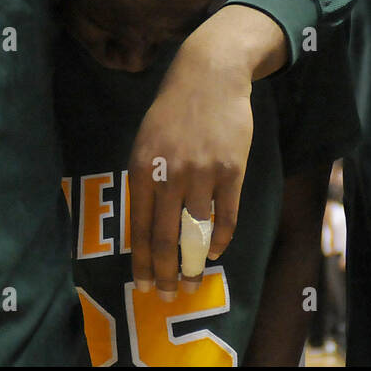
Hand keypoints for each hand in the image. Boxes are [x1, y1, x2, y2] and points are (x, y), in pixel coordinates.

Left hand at [127, 4, 288, 299]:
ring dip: (194, 262)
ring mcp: (202, 173)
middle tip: (169, 294)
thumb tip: (144, 227)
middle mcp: (170, 174)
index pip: (140, 227)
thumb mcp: (145, 142)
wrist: (208, 76)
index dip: (143, 261)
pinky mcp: (231, 170)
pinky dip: (220, 238)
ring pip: (196, 231)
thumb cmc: (173, 111)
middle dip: (166, 271)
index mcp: (143, 168)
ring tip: (194, 279)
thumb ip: (145, 181)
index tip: (145, 285)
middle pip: (166, 236)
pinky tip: (214, 250)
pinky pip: (225, 215)